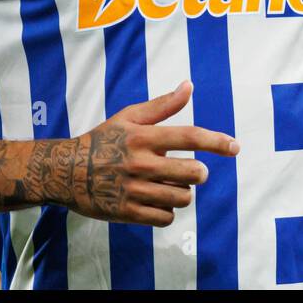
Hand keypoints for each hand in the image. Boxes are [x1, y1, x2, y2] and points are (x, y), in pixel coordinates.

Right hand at [69, 80, 238, 224]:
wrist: (66, 172)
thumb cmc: (103, 140)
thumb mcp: (129, 117)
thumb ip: (162, 105)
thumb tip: (190, 85)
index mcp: (143, 137)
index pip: (190, 137)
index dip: (217, 142)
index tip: (235, 147)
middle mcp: (140, 163)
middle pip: (193, 172)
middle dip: (199, 173)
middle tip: (193, 171)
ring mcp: (133, 189)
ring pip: (182, 198)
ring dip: (182, 193)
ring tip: (168, 185)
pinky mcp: (127, 212)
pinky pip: (165, 217)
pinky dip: (166, 211)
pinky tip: (155, 201)